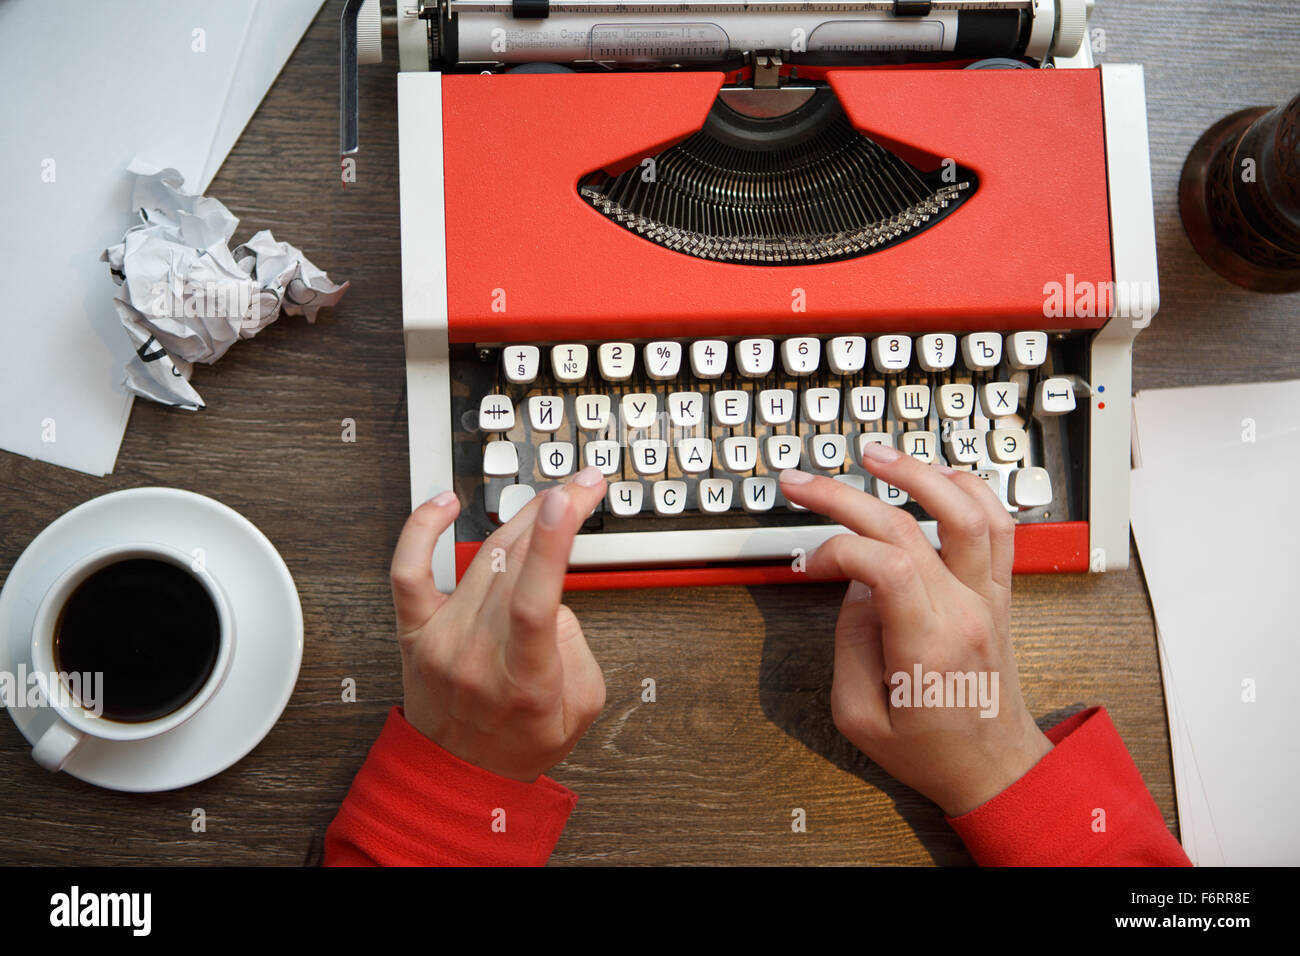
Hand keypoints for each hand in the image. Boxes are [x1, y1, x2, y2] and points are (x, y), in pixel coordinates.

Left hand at [388, 467, 607, 781]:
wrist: (461, 775)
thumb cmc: (522, 740)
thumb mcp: (583, 704)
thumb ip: (576, 642)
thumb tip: (551, 589)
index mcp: (524, 679)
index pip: (534, 599)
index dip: (552, 543)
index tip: (571, 500)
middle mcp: (477, 655)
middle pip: (513, 563)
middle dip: (551, 513)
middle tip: (578, 487)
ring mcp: (441, 639)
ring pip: (480, 558)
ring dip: (517, 520)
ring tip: (545, 501)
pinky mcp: (415, 630)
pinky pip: (408, 569)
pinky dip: (422, 529)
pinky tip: (446, 503)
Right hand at [779, 446, 1052, 816]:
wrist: (995, 768)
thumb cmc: (929, 751)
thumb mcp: (859, 717)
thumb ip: (850, 643)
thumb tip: (854, 583)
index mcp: (928, 649)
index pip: (887, 565)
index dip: (837, 550)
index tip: (811, 566)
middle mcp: (965, 613)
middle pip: (909, 527)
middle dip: (845, 497)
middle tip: (804, 484)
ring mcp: (989, 598)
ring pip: (967, 511)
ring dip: (918, 474)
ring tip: (876, 456)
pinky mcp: (999, 592)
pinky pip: (999, 525)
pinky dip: (970, 489)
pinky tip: (936, 475)